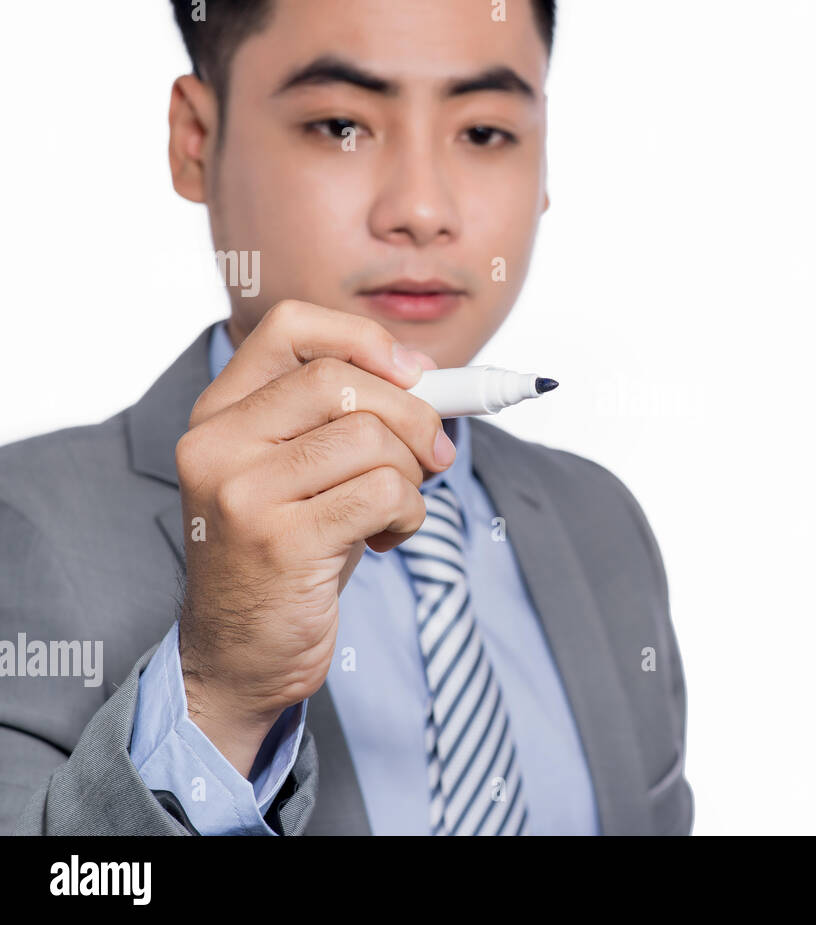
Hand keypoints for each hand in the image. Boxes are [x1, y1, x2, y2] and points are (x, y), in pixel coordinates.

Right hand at [173, 299, 453, 775]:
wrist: (241, 653)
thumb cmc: (290, 552)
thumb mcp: (303, 471)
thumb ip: (345, 415)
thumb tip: (426, 372)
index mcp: (219, 413)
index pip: (290, 327)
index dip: (365, 338)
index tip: (413, 374)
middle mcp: (218, 445)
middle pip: (342, 380)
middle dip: (413, 414)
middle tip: (433, 455)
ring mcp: (242, 494)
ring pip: (370, 438)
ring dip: (412, 474)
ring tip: (397, 508)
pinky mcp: (281, 543)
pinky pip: (383, 492)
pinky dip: (410, 512)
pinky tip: (387, 538)